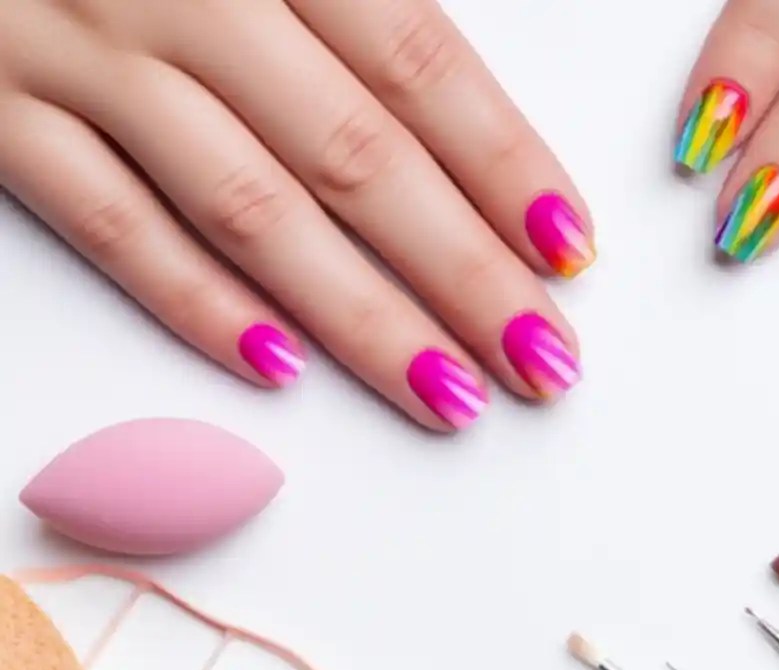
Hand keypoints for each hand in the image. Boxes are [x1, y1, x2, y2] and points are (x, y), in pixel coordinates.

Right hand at [0, 0, 593, 430]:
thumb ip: (356, 8)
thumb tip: (462, 114)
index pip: (416, 63)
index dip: (501, 163)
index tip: (568, 250)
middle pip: (353, 154)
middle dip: (461, 271)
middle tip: (540, 357)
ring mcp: (80, 54)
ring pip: (248, 208)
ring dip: (360, 316)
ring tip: (447, 392)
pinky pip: (107, 224)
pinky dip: (196, 301)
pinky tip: (280, 368)